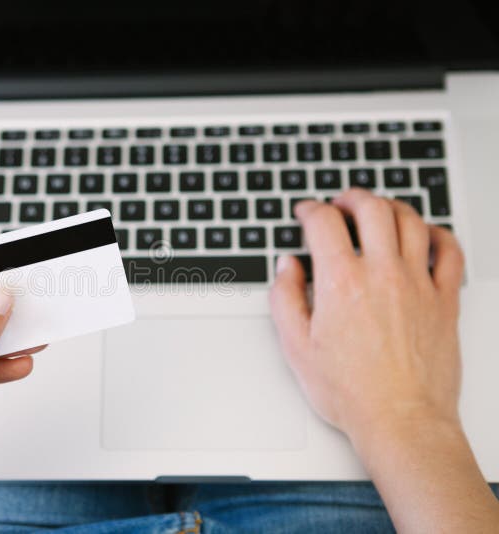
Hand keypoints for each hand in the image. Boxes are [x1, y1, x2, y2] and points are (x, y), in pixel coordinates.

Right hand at [269, 189, 498, 531]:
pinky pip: (450, 250)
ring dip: (390, 206)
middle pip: (371, 208)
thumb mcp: (296, 346)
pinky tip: (424, 234)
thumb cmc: (351, 392)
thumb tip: (287, 266)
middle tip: (340, 204)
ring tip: (377, 211)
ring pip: (410, 220)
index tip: (306, 213)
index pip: (324, 222)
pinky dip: (437, 232)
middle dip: (350, 198)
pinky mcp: (445, 299)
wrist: (400, 420)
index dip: (310, 210)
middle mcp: (382, 275)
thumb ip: (285, 297)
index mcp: (341, 283)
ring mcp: (418, 284)